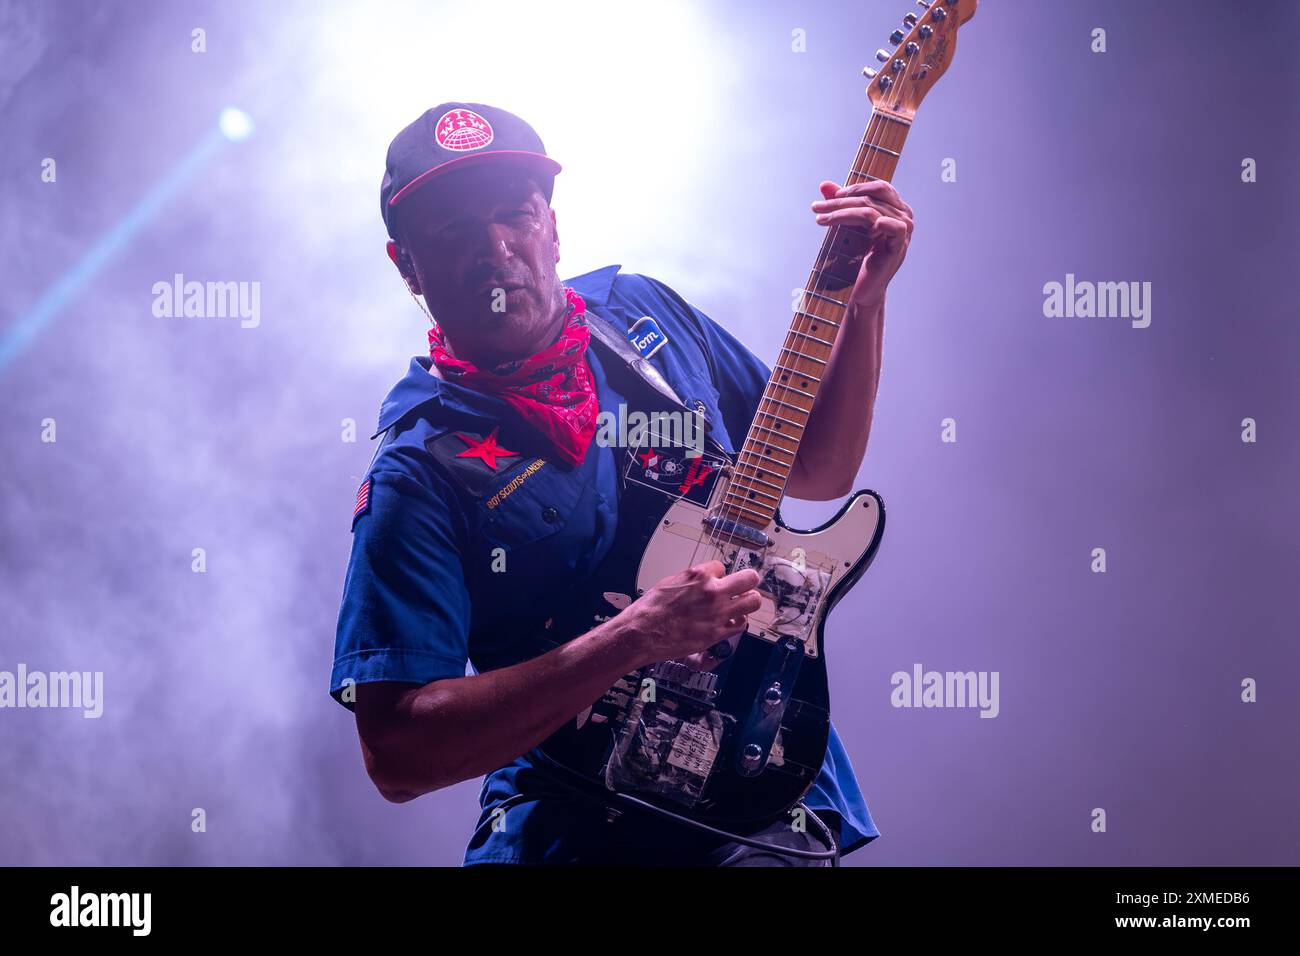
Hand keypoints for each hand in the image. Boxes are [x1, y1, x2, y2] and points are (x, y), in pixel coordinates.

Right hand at [622, 561, 761, 668]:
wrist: (642, 633)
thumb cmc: (650, 609)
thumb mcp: (670, 582)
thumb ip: (692, 580)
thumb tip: (702, 581)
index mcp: (699, 575)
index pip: (722, 566)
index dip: (718, 574)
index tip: (715, 580)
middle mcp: (713, 592)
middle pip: (749, 579)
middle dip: (747, 581)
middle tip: (744, 585)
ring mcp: (718, 613)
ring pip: (752, 602)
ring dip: (747, 601)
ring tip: (741, 603)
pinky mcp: (717, 633)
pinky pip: (740, 625)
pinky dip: (737, 622)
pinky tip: (729, 621)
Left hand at [810, 179, 912, 310]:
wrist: (864, 287)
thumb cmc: (859, 256)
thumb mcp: (849, 225)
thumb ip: (841, 203)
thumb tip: (824, 184)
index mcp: (896, 207)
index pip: (878, 187)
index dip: (854, 189)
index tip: (830, 197)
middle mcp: (904, 215)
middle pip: (870, 198)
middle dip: (840, 201)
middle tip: (817, 208)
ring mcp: (904, 231)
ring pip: (871, 211)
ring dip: (841, 213)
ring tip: (821, 219)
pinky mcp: (899, 246)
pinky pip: (893, 226)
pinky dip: (877, 222)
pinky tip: (859, 226)